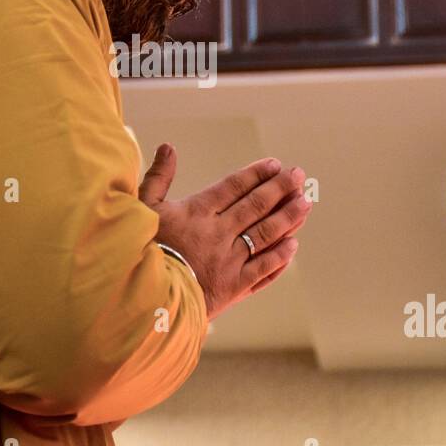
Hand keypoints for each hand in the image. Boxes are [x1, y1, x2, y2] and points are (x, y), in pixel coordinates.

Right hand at [138, 144, 311, 321]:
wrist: (143, 298)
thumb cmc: (140, 251)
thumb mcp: (141, 209)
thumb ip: (157, 177)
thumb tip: (167, 147)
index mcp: (197, 212)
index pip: (234, 186)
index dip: (256, 173)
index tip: (276, 165)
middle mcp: (218, 232)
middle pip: (256, 205)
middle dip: (280, 188)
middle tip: (299, 175)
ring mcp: (228, 260)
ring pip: (265, 234)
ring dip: (288, 217)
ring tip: (305, 203)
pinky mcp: (233, 286)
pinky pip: (263, 268)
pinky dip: (280, 257)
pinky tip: (293, 245)